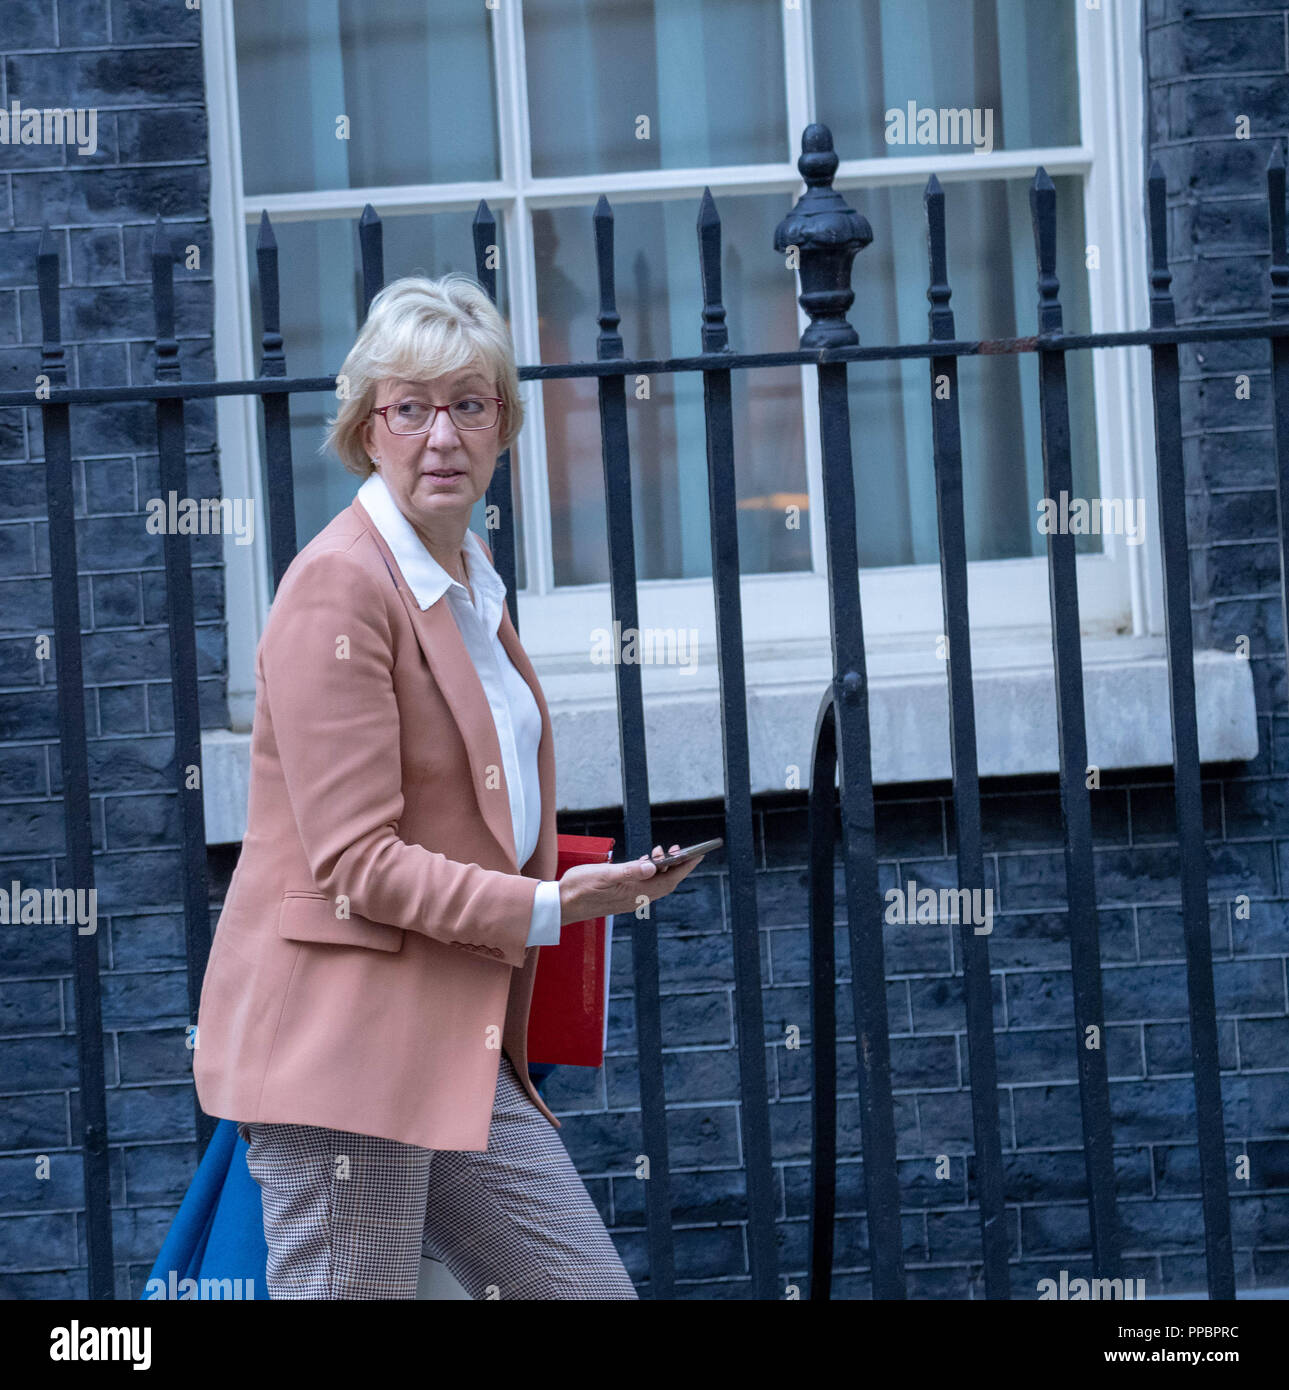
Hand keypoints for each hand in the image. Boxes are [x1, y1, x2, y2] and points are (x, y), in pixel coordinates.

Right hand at [557, 844, 704, 926]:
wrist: (560, 905)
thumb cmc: (578, 888)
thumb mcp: (603, 874)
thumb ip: (629, 870)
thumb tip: (653, 866)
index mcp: (634, 893)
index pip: (667, 881)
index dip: (684, 868)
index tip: (697, 856)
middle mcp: (635, 899)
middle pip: (665, 883)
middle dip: (676, 866)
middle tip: (679, 848)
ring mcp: (628, 899)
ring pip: (654, 884)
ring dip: (662, 868)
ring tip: (661, 851)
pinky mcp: (620, 896)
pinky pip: (643, 885)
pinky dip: (649, 873)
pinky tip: (645, 862)